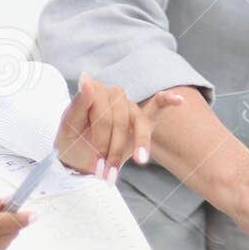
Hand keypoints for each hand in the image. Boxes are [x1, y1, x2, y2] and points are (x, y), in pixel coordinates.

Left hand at [54, 73, 181, 182]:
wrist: (80, 161)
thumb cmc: (73, 144)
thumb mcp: (69, 128)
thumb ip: (79, 103)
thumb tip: (86, 76)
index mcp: (93, 94)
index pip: (103, 111)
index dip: (100, 138)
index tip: (95, 164)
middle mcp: (113, 96)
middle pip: (120, 118)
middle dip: (115, 148)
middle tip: (106, 173)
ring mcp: (129, 107)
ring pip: (139, 120)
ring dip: (140, 142)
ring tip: (140, 162)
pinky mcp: (142, 119)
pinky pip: (157, 105)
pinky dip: (167, 101)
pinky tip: (179, 100)